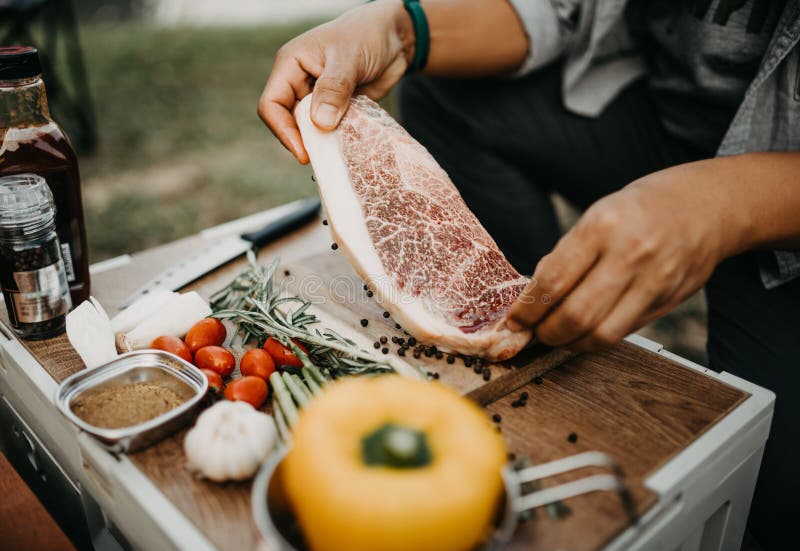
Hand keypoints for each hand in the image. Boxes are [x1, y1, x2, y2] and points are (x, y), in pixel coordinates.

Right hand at [257, 0, 412, 163]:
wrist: (396, 36)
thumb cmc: (367, 35)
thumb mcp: (349, 58)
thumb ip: (334, 89)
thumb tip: (320, 123)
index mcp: (291, 66)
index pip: (272, 104)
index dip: (283, 131)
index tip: (304, 153)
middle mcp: (300, 84)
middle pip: (289, 122)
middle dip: (305, 140)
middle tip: (326, 157)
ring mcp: (319, 98)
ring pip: (312, 130)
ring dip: (324, 143)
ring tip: (340, 154)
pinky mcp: (338, 110)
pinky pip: (332, 132)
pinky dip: (339, 140)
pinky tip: (351, 147)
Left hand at [505, 161, 747, 350]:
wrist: (706, 206)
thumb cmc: (640, 209)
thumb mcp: (596, 215)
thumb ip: (567, 257)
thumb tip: (533, 298)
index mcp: (602, 226)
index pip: (553, 282)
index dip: (527, 310)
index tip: (513, 321)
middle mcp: (629, 255)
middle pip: (576, 316)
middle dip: (546, 334)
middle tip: (533, 334)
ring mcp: (653, 281)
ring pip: (601, 335)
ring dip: (571, 344)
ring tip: (558, 336)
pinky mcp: (669, 301)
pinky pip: (625, 332)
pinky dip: (598, 338)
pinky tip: (586, 331)